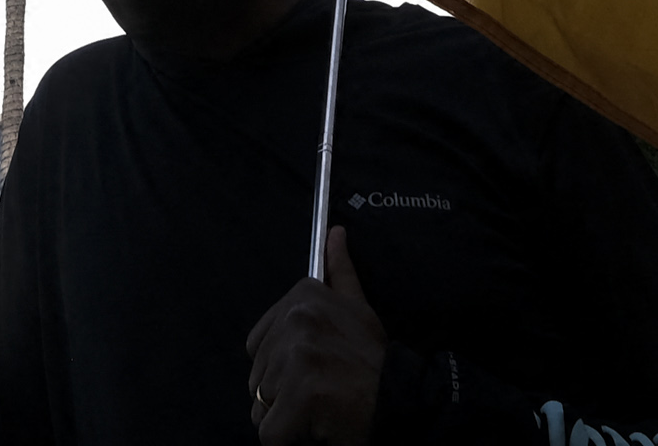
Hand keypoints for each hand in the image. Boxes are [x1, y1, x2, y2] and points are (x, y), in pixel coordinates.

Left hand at [245, 227, 385, 443]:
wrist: (401, 398)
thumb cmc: (372, 359)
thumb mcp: (358, 307)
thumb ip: (339, 271)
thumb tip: (334, 233)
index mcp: (303, 297)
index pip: (257, 345)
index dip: (280, 366)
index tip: (310, 370)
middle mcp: (297, 320)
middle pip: (257, 376)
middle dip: (282, 393)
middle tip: (319, 391)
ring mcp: (299, 356)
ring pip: (260, 405)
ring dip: (285, 416)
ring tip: (318, 407)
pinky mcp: (302, 393)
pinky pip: (270, 433)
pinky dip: (287, 440)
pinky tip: (313, 426)